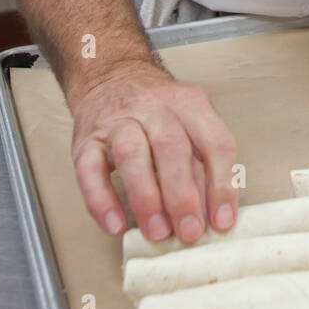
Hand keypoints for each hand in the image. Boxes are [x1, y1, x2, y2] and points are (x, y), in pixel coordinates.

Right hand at [70, 65, 238, 241]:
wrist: (110, 75)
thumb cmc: (157, 112)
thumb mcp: (189, 123)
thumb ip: (201, 164)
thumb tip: (214, 215)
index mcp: (190, 104)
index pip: (215, 142)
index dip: (222, 184)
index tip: (222, 222)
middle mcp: (155, 108)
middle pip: (172, 148)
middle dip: (183, 195)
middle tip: (190, 233)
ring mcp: (118, 122)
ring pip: (132, 155)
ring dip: (147, 198)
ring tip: (158, 233)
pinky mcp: (87, 140)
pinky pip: (90, 171)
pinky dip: (102, 201)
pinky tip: (115, 225)